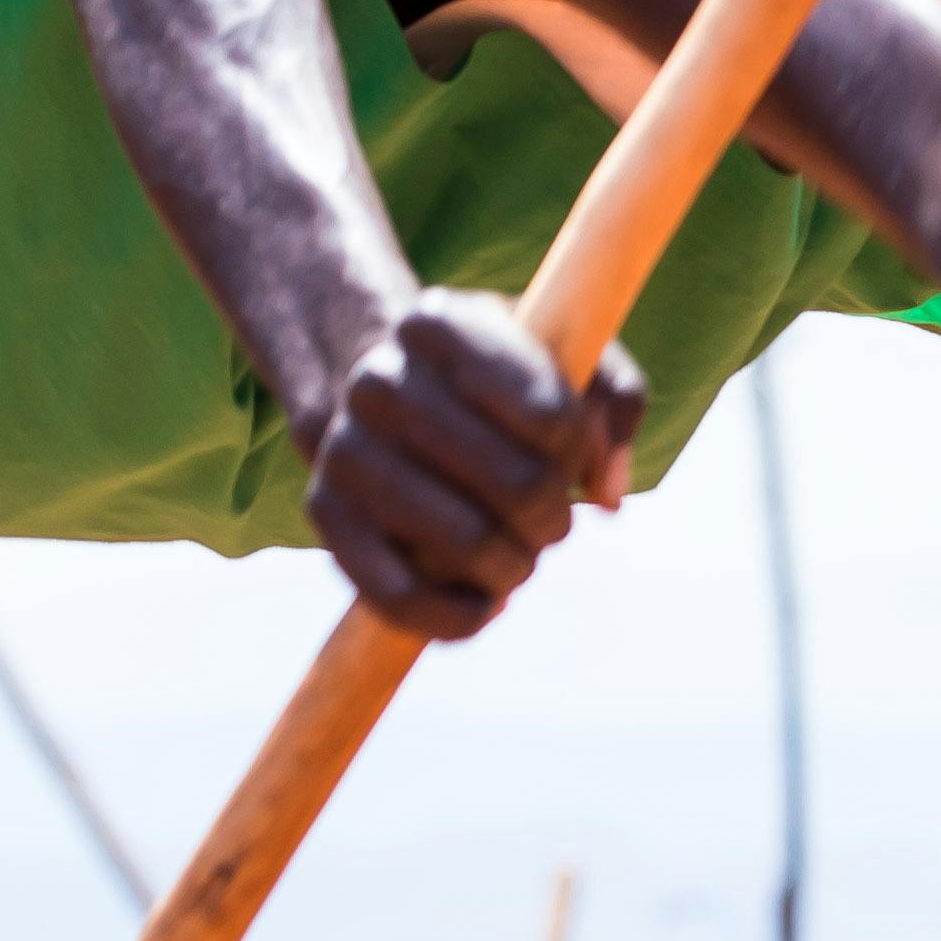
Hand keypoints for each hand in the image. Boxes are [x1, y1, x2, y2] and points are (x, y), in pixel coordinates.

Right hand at [303, 293, 643, 640]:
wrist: (376, 392)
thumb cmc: (491, 381)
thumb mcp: (560, 355)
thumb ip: (615, 400)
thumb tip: (605, 494)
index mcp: (440, 324)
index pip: (551, 415)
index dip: (579, 452)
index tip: (568, 455)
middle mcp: (380, 379)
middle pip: (517, 485)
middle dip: (553, 520)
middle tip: (551, 523)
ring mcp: (345, 448)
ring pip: (466, 545)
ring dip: (515, 567)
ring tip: (519, 557)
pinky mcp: (324, 513)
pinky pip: (400, 596)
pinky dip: (461, 617)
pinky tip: (486, 602)